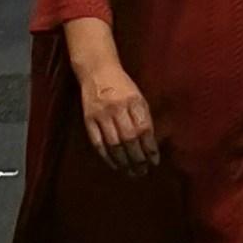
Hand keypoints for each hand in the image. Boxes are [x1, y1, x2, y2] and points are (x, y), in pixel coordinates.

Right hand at [77, 55, 159, 173]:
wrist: (97, 70)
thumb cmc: (123, 85)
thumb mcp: (138, 96)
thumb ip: (143, 117)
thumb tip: (150, 144)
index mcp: (134, 101)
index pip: (144, 129)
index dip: (150, 148)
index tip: (154, 161)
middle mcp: (117, 108)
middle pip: (129, 139)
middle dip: (137, 158)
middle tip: (143, 171)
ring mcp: (101, 114)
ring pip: (114, 144)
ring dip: (124, 161)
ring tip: (131, 172)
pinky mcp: (88, 119)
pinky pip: (98, 143)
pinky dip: (107, 157)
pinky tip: (115, 165)